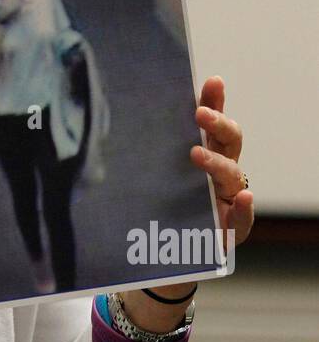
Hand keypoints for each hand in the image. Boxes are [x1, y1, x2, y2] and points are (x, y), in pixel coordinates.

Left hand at [146, 76, 252, 306]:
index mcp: (201, 153)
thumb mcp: (142, 178)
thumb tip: (96, 116)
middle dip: (218, 123)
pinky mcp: (231, 230)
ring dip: (218, 163)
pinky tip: (242, 199)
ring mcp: (227, 200)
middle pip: (231, 140)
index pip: (211, 121)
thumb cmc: (149, 210)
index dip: (214, 100)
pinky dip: (244, 209)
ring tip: (196, 156)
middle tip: (199, 115)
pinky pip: (243, 219)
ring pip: (234, 175)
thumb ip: (136, 153)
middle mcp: (219, 172)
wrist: (155, 260)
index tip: (211, 81)